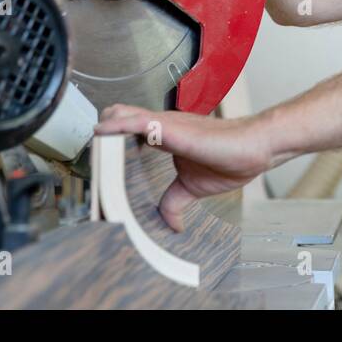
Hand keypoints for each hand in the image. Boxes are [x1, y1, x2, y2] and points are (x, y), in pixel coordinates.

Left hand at [94, 104, 273, 230]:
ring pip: (120, 115)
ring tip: (86, 146)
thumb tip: (172, 226)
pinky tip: (100, 133)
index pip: (128, 132)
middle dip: (100, 133)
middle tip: (88, 155)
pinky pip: (134, 121)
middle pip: (118, 117)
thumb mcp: (192, 187)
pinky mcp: (169, 126)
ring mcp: (164, 123)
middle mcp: (161, 125)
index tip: (95, 159)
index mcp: (166, 136)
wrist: (255, 148)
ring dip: (101, 129)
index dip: (110, 141)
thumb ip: (174, 202)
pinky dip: (113, 126)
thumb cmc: (232, 158)